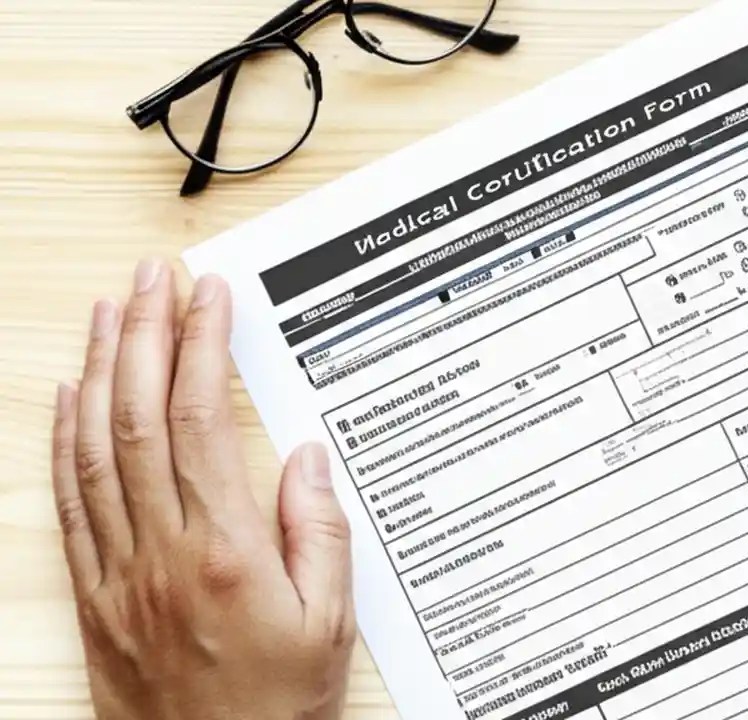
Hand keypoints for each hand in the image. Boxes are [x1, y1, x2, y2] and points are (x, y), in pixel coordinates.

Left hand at [50, 259, 355, 719]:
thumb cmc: (278, 707)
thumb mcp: (331, 623)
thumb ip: (320, 533)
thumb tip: (305, 458)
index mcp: (226, 551)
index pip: (201, 420)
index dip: (200, 345)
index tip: (209, 295)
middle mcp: (161, 551)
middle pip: (139, 418)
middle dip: (145, 334)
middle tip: (154, 278)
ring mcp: (119, 571)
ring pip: (95, 448)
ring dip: (99, 370)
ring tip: (110, 311)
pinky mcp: (94, 595)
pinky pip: (67, 503)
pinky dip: (63, 441)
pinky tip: (69, 398)